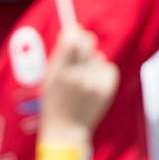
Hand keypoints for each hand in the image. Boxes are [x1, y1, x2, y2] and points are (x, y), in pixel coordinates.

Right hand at [39, 24, 119, 142]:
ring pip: (98, 58)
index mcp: (59, 73)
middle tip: (84, 47)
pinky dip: (103, 73)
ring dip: (92, 64)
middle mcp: (76, 76)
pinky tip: (94, 85)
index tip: (75, 33)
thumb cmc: (55, 101)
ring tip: (83, 80)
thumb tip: (74, 30)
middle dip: (86, 40)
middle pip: (88, 42)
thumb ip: (61, 55)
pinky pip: (109, 68)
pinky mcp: (106, 89)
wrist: (66, 129)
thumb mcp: (49, 79)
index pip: (71, 40)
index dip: (75, 33)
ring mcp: (93, 84)